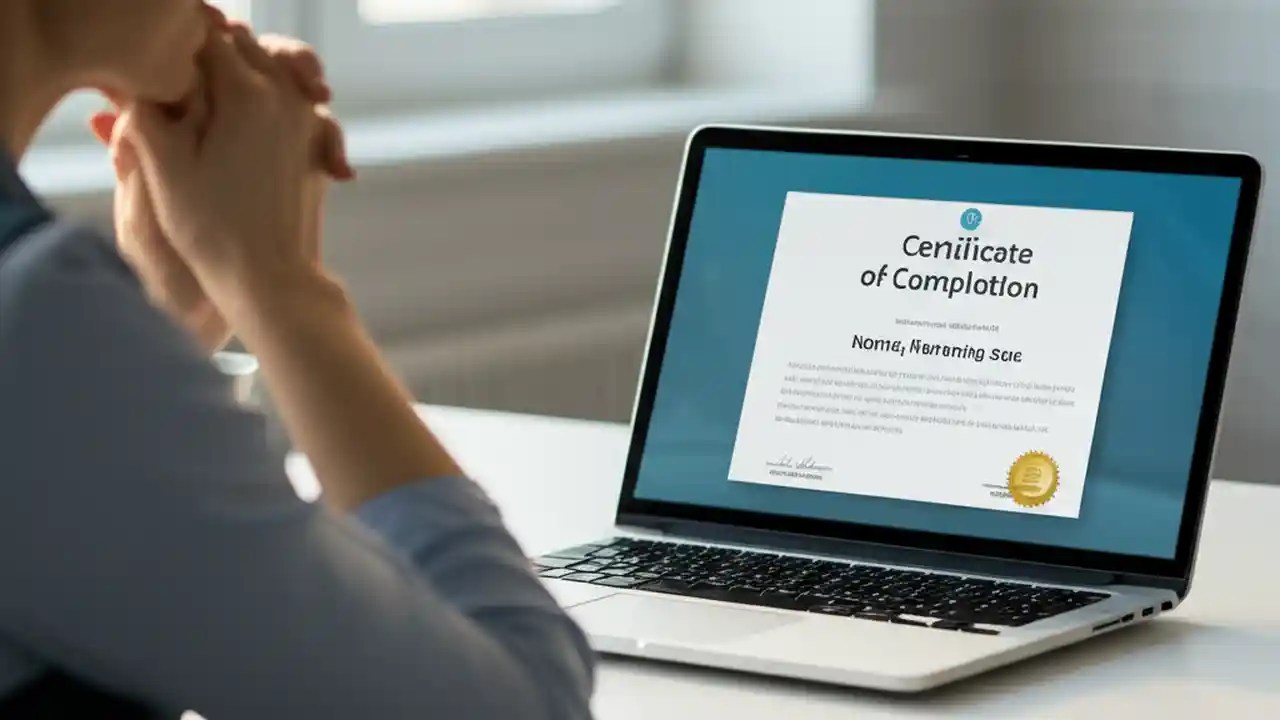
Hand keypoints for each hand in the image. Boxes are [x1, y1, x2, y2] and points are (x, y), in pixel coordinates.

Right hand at [90, 16, 352, 351]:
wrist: (273, 280)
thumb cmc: (212, 231)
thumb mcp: (162, 169)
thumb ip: (146, 113)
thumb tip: (137, 88)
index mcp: (246, 92)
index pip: (205, 39)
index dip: (178, 54)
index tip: (162, 81)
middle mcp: (286, 96)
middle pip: (243, 48)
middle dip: (211, 61)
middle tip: (182, 91)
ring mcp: (309, 119)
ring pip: (275, 68)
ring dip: (243, 76)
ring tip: (210, 105)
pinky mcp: (317, 143)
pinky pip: (298, 100)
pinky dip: (275, 100)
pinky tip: (246, 123)